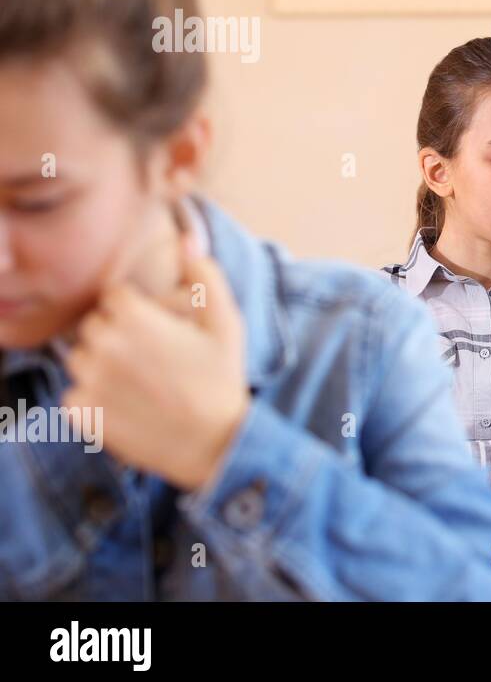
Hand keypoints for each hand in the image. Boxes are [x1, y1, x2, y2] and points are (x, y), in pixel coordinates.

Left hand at [64, 243, 248, 491]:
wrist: (213, 444)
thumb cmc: (222, 379)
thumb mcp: (226, 322)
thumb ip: (204, 275)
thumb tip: (185, 237)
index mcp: (134, 318)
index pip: (113, 296)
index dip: (137, 310)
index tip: (159, 330)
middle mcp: (103, 345)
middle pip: (94, 325)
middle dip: (118, 336)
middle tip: (153, 358)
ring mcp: (88, 380)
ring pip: (80, 358)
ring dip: (103, 365)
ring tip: (140, 382)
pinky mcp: (81, 412)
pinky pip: (75, 393)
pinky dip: (94, 398)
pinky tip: (128, 404)